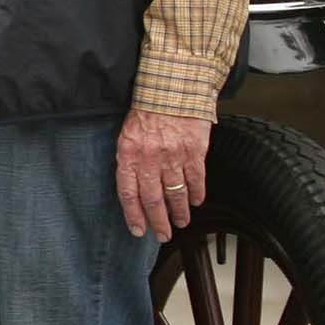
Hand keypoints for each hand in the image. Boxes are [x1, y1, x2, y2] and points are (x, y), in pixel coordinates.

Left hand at [117, 108, 209, 240]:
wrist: (172, 89)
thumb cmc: (147, 112)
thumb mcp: (127, 135)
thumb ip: (130, 160)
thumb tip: (134, 186)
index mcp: (128, 155)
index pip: (128, 193)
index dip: (134, 215)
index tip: (139, 230)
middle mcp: (150, 159)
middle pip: (153, 199)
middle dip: (159, 221)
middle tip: (163, 235)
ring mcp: (173, 157)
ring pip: (176, 193)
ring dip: (179, 212)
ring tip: (181, 222)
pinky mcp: (194, 152)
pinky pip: (196, 179)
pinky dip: (196, 193)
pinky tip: (196, 202)